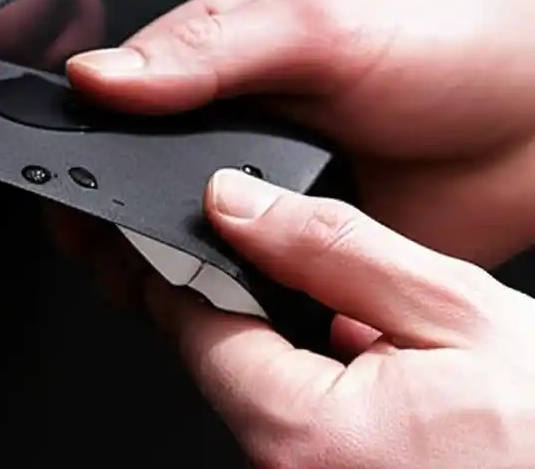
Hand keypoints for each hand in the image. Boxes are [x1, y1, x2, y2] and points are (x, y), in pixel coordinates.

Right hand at [66, 0, 534, 266]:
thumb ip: (204, 52)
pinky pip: (241, 285)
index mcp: (211, 62)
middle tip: (108, 249)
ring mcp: (262, 196)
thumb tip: (100, 74)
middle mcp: (227, 133)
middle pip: (132, 184)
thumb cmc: (436, 43)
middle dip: (110, 221)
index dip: (77, 148)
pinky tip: (218, 301)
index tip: (62, 187)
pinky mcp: (300, 252)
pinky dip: (223, 300)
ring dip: (163, 267)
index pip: (112, 106)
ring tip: (160, 281)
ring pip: (179, 243)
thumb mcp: (310, 23)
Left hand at [147, 168, 534, 467]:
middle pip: (226, 364)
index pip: (194, 330)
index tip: (185, 228)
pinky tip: (387, 372)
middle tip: (311, 271)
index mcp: (301, 432)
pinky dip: (330, 386)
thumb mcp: (451, 308)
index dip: (186, 266)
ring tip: (374, 330)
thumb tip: (236, 205)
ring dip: (299, 347)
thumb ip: (330, 248)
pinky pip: (309, 429)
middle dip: (256, 305)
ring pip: (268, 395)